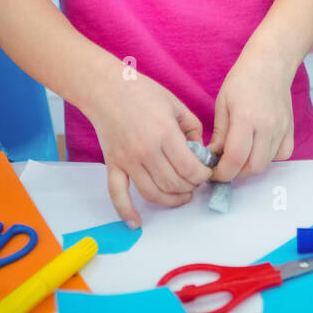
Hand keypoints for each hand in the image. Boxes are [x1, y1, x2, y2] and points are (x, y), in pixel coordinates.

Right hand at [87, 73, 213, 226]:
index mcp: (165, 134)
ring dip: (171, 200)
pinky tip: (136, 223)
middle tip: (195, 182)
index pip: (191, 169)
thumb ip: (192, 129)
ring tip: (182, 196)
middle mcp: (146, 151)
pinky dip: (126, 212)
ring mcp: (128, 161)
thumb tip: (200, 152)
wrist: (105, 88)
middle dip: (191, 187)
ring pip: (153, 194)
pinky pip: (118, 194)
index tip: (207, 172)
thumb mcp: (176, 105)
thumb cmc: (142, 92)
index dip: (204, 176)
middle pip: (175, 185)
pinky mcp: (113, 165)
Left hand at [207, 50, 294, 182]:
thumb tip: (213, 157)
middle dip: (235, 173)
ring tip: (239, 155)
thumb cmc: (243, 79)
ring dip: (249, 166)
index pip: (235, 158)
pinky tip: (258, 148)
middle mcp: (267, 126)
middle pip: (252, 167)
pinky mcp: (290, 130)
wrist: (270, 64)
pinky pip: (282, 155)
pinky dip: (268, 158)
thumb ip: (219, 134)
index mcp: (246, 118)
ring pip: (266, 164)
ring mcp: (281, 129)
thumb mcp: (222, 103)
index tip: (213, 172)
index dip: (222, 172)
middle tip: (224, 165)